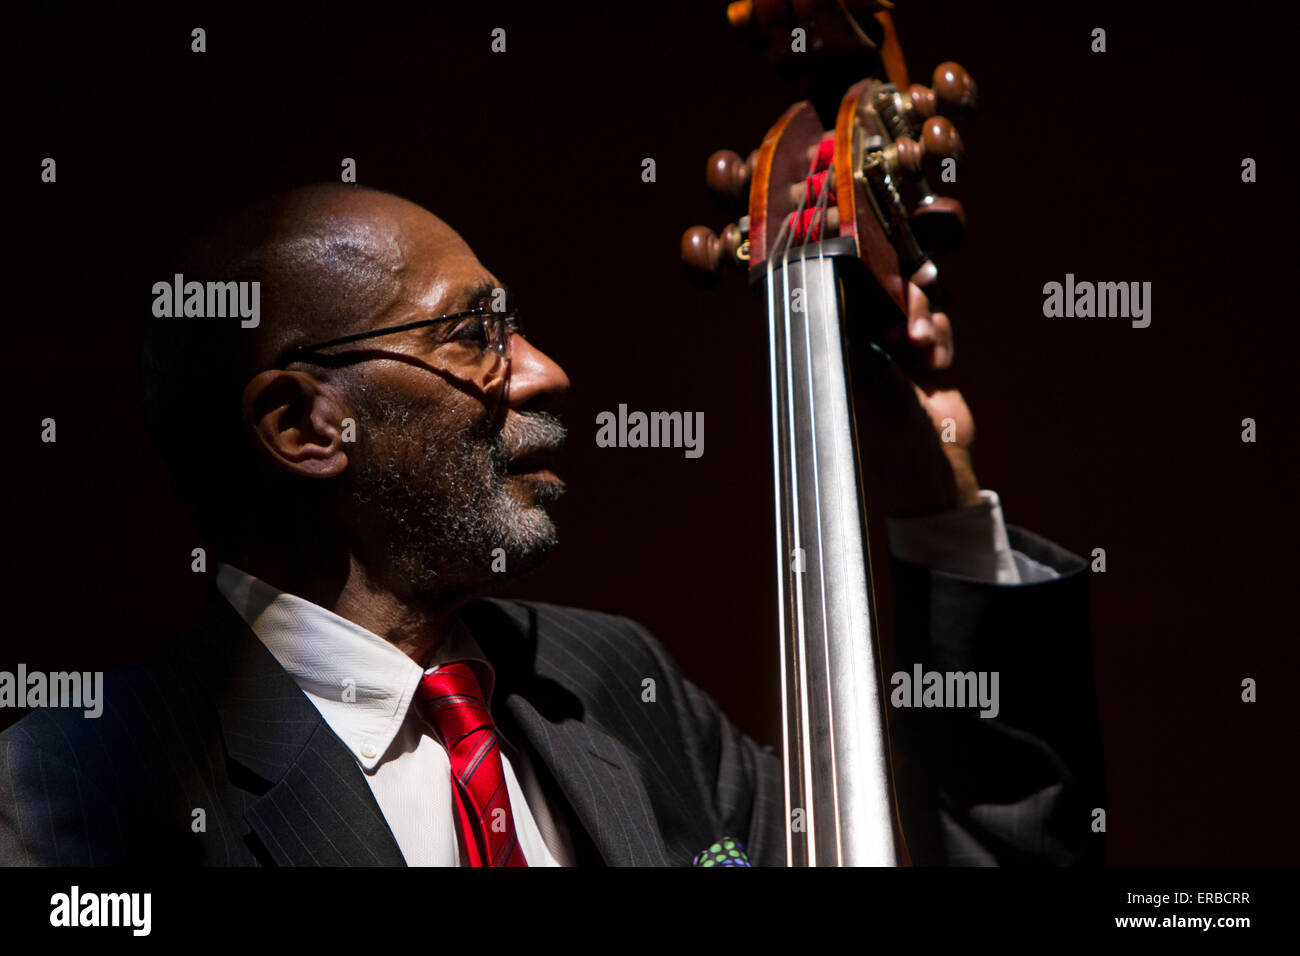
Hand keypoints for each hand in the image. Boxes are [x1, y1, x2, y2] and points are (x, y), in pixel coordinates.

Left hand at [851, 278, 981, 518]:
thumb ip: (865, 360)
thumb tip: (847, 322)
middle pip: (884, 296)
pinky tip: (937, 365)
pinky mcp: (929, 359)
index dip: (866, 287)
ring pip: (913, 307)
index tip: (883, 287)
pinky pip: (937, 328)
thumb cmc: (894, 446)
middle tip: (910, 326)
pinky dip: (942, 339)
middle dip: (902, 301)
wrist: (936, 471)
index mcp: (844, 357)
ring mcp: (900, 354)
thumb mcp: (876, 398)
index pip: (848, 305)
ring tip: (924, 347)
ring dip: (924, 319)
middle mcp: (869, 350)